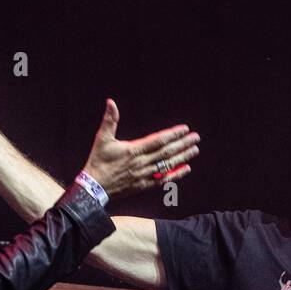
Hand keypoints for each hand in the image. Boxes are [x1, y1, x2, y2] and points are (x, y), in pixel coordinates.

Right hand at [82, 100, 200, 199]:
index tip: (184, 129)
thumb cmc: (98, 161)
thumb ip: (110, 120)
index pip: (158, 140)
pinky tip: (186, 169)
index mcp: (133, 150)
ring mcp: (144, 175)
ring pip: (168, 165)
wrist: (94, 187)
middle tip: (196, 137)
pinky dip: (176, 174)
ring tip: (195, 150)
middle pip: (167, 152)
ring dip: (183, 157)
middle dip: (183, 144)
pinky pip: (164, 179)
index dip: (173, 134)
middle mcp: (142, 163)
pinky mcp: (144, 185)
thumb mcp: (102, 138)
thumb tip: (110, 102)